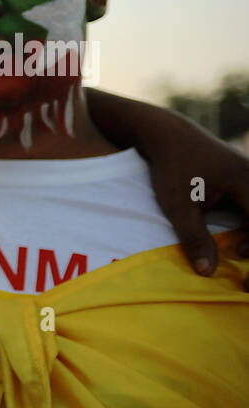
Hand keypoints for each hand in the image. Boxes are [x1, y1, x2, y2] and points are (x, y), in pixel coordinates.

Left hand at [86, 88, 248, 283]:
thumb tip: (208, 272)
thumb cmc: (170, 167)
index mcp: (246, 180)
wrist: (166, 134)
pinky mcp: (245, 180)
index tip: (238, 260)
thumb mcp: (177, 204)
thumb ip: (193, 237)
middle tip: (241, 264)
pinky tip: (234, 241)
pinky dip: (248, 225)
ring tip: (235, 250)